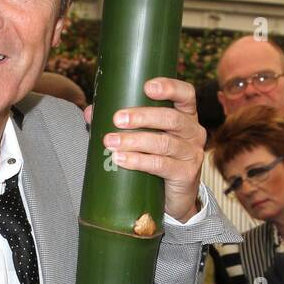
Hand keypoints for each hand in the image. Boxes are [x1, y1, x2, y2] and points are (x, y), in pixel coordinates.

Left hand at [84, 78, 203, 222]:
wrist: (176, 196)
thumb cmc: (158, 158)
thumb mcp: (145, 136)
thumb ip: (121, 122)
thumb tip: (91, 112)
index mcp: (186, 115)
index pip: (186, 94)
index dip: (169, 88)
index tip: (147, 87)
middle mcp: (193, 131)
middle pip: (171, 118)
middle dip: (142, 117)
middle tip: (117, 119)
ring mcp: (191, 153)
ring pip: (163, 143)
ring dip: (134, 141)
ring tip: (111, 142)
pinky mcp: (186, 174)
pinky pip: (161, 165)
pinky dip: (139, 161)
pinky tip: (122, 160)